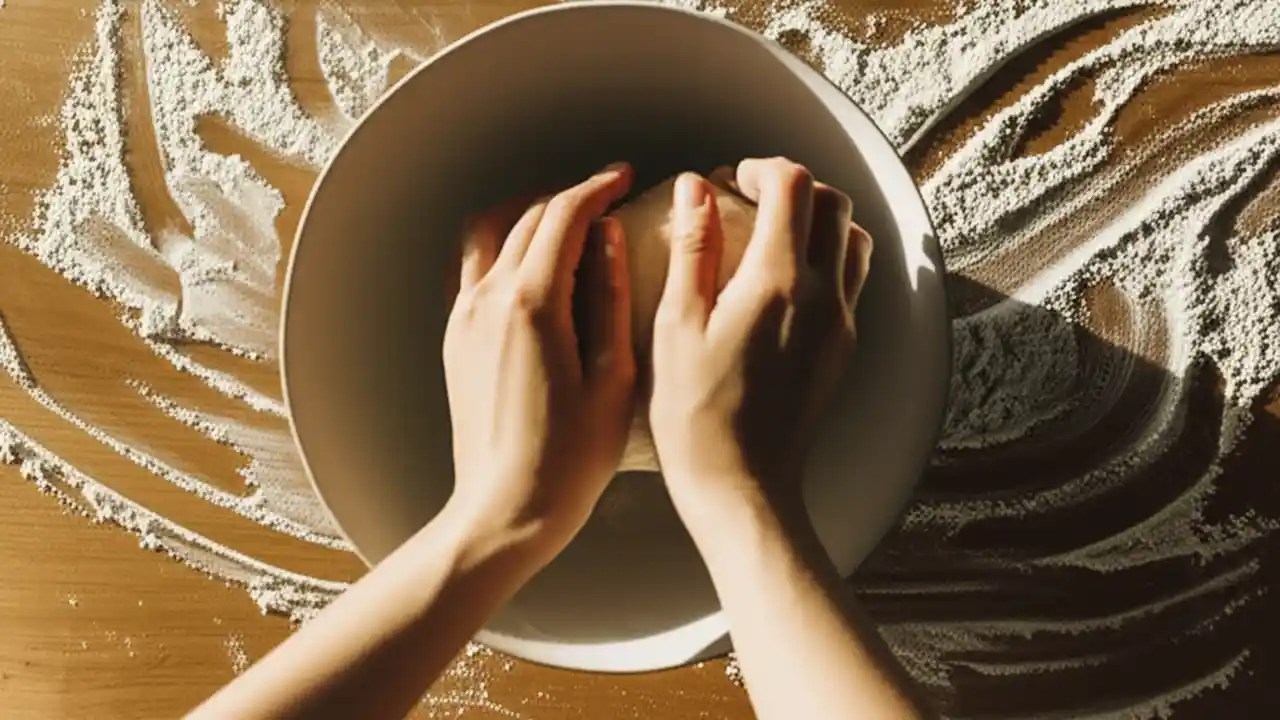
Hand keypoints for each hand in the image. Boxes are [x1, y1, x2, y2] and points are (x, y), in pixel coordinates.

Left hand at [443, 162, 635, 561]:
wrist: (505, 510)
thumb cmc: (570, 458)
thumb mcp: (613, 379)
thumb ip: (610, 298)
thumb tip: (608, 237)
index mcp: (533, 305)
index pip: (564, 216)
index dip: (597, 187)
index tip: (624, 178)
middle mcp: (488, 300)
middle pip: (527, 218)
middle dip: (569, 198)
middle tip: (607, 200)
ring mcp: (464, 318)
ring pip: (489, 233)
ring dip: (528, 214)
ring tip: (565, 223)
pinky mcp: (454, 339)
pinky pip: (471, 268)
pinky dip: (500, 247)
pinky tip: (528, 264)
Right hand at [649, 157, 871, 516]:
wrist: (742, 485)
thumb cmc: (695, 414)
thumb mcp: (676, 327)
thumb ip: (692, 249)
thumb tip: (697, 187)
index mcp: (778, 283)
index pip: (793, 187)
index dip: (761, 169)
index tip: (729, 180)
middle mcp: (823, 297)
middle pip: (833, 204)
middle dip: (793, 186)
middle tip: (749, 198)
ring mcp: (840, 324)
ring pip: (854, 240)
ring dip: (819, 221)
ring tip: (773, 233)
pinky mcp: (843, 349)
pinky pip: (851, 280)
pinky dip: (828, 257)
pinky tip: (785, 279)